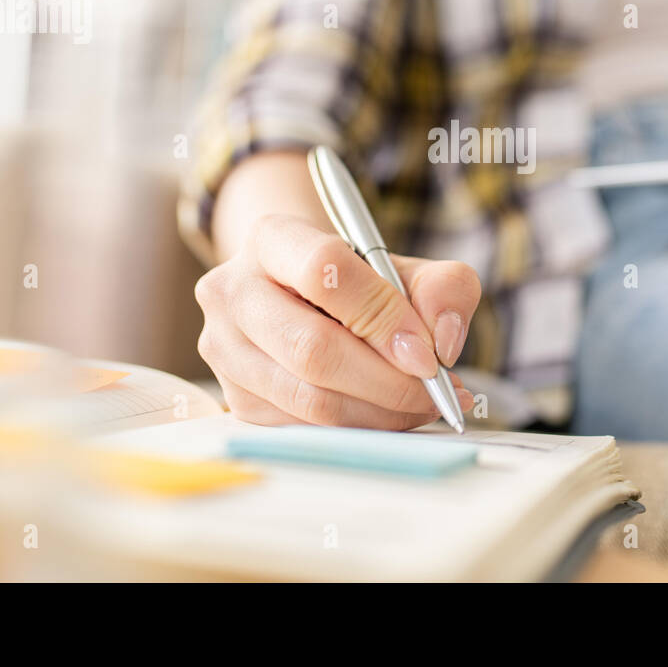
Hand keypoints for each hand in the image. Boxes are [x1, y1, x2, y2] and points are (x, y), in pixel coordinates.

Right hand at [194, 214, 479, 427]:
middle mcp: (233, 291)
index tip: (429, 353)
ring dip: (380, 412)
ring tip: (424, 404)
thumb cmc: (357, 280)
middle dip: (389, 381)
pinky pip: (305, 428)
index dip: (382, 316)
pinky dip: (360, 428)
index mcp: (272, 238)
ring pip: (310, 399)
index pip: (323, 271)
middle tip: (437, 390)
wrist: (300, 295)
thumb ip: (442, 289)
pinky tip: (391, 413)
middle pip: (312, 348)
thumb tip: (443, 343)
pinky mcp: (236, 399)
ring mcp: (224, 349)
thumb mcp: (407, 266)